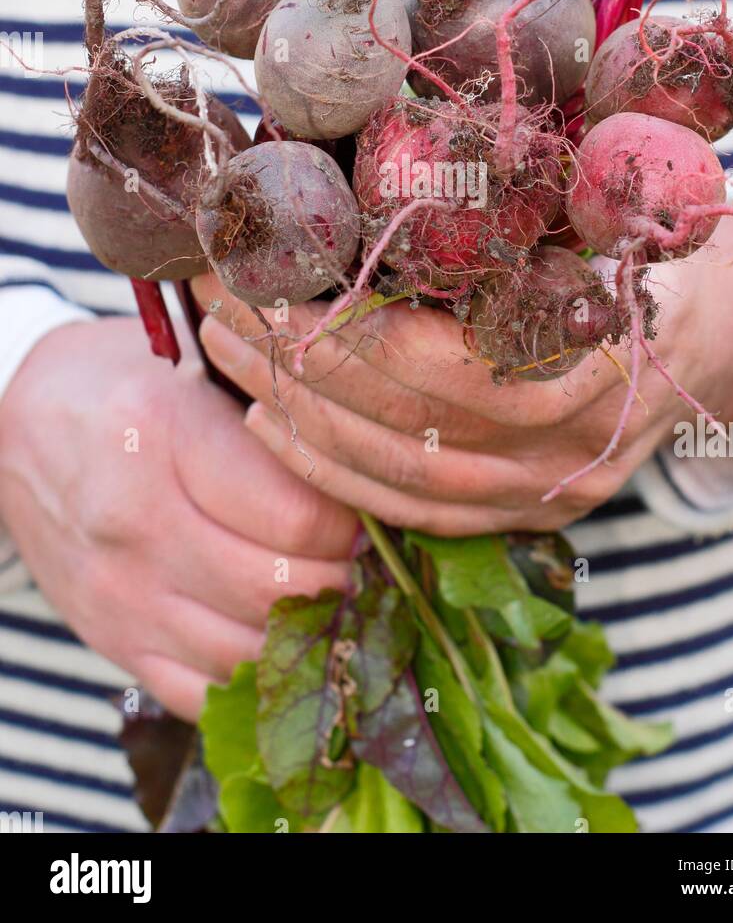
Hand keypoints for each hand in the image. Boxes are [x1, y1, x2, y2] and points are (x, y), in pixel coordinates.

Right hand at [0, 316, 357, 720]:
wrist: (12, 427)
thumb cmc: (122, 383)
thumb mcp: (195, 364)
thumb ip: (274, 409)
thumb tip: (367, 466)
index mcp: (164, 436)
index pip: (295, 516)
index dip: (353, 519)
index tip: (371, 507)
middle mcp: (137, 523)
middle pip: (280, 589)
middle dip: (344, 580)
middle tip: (368, 558)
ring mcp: (120, 593)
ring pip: (249, 652)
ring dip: (309, 633)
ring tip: (336, 594)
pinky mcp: (113, 640)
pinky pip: (203, 693)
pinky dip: (256, 677)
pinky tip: (284, 638)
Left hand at [192, 213, 732, 535]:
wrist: (728, 326)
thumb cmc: (655, 240)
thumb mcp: (606, 198)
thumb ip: (511, 195)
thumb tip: (353, 152)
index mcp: (604, 350)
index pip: (446, 366)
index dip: (342, 327)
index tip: (263, 274)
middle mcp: (580, 443)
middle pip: (411, 428)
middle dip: (297, 368)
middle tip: (219, 307)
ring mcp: (558, 491)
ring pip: (405, 481)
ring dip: (300, 423)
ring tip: (227, 357)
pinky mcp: (534, 512)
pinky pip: (422, 513)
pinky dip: (338, 474)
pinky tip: (275, 427)